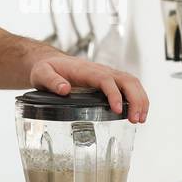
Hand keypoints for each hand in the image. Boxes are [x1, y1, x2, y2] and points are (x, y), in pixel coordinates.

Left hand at [27, 53, 149, 123]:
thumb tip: (64, 89)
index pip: (106, 80)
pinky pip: (129, 86)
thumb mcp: (42, 74)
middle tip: (136, 119)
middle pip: (126, 80)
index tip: (117, 109)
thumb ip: (51, 81)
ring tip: (140, 119)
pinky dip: (137, 98)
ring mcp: (108, 75)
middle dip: (135, 99)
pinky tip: (137, 113)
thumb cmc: (48, 69)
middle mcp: (101, 70)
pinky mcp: (110, 81)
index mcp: (86, 70)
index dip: (114, 94)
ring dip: (140, 100)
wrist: (52, 63)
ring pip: (132, 82)